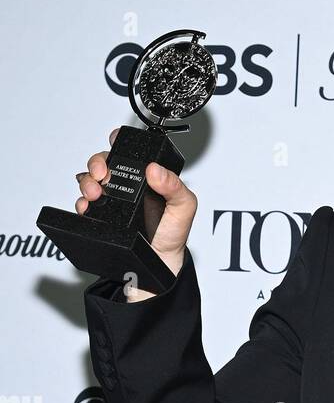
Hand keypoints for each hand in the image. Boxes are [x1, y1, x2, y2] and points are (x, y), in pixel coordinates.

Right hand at [74, 126, 197, 280]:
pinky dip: (81, 202)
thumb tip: (156, 170)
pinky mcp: (101, 215)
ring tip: (95, 192)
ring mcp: (111, 199)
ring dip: (87, 181)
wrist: (161, 261)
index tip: (114, 142)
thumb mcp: (184, 206)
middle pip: (102, 161)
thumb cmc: (173, 232)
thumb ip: (175, 186)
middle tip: (102, 174)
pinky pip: (83, 203)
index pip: (128, 151)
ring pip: (89, 179)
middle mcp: (126, 184)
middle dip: (97, 163)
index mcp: (145, 176)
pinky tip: (87, 206)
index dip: (118, 141)